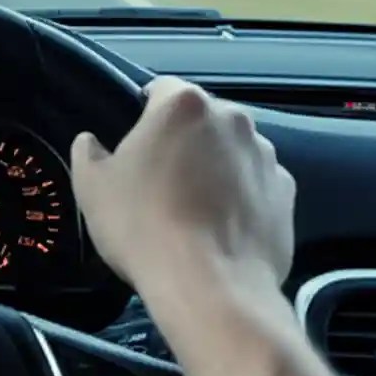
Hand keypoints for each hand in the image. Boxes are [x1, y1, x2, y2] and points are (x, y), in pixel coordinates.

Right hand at [70, 76, 293, 299]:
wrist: (210, 286)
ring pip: (232, 151)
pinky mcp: (287, 193)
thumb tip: (91, 142)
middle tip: (161, 180)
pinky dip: (241, 197)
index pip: (160, 89)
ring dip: (215, 167)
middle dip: (184, 140)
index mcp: (183, 105)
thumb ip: (88, 152)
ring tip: (195, 209)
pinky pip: (256, 184)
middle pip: (201, 120)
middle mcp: (233, 119)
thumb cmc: (143, 226)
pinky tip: (222, 228)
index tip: (135, 144)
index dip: (143, 113)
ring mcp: (266, 155)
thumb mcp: (92, 187)